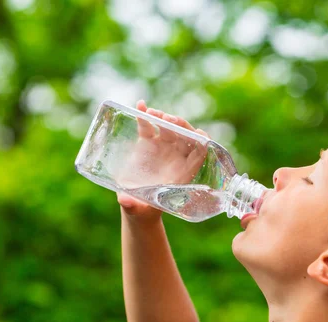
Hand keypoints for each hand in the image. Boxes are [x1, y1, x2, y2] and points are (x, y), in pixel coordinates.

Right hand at [117, 100, 209, 219]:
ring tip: (153, 114)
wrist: (134, 203)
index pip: (199, 155)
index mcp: (182, 173)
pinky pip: (149, 125)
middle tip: (169, 120)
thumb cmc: (142, 209)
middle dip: (181, 125)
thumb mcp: (138, 209)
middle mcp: (175, 157)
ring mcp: (162, 147)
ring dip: (163, 118)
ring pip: (168, 127)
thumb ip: (132, 205)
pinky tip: (140, 106)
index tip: (199, 135)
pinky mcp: (147, 142)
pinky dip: (145, 115)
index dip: (202, 143)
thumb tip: (125, 201)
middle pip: (185, 136)